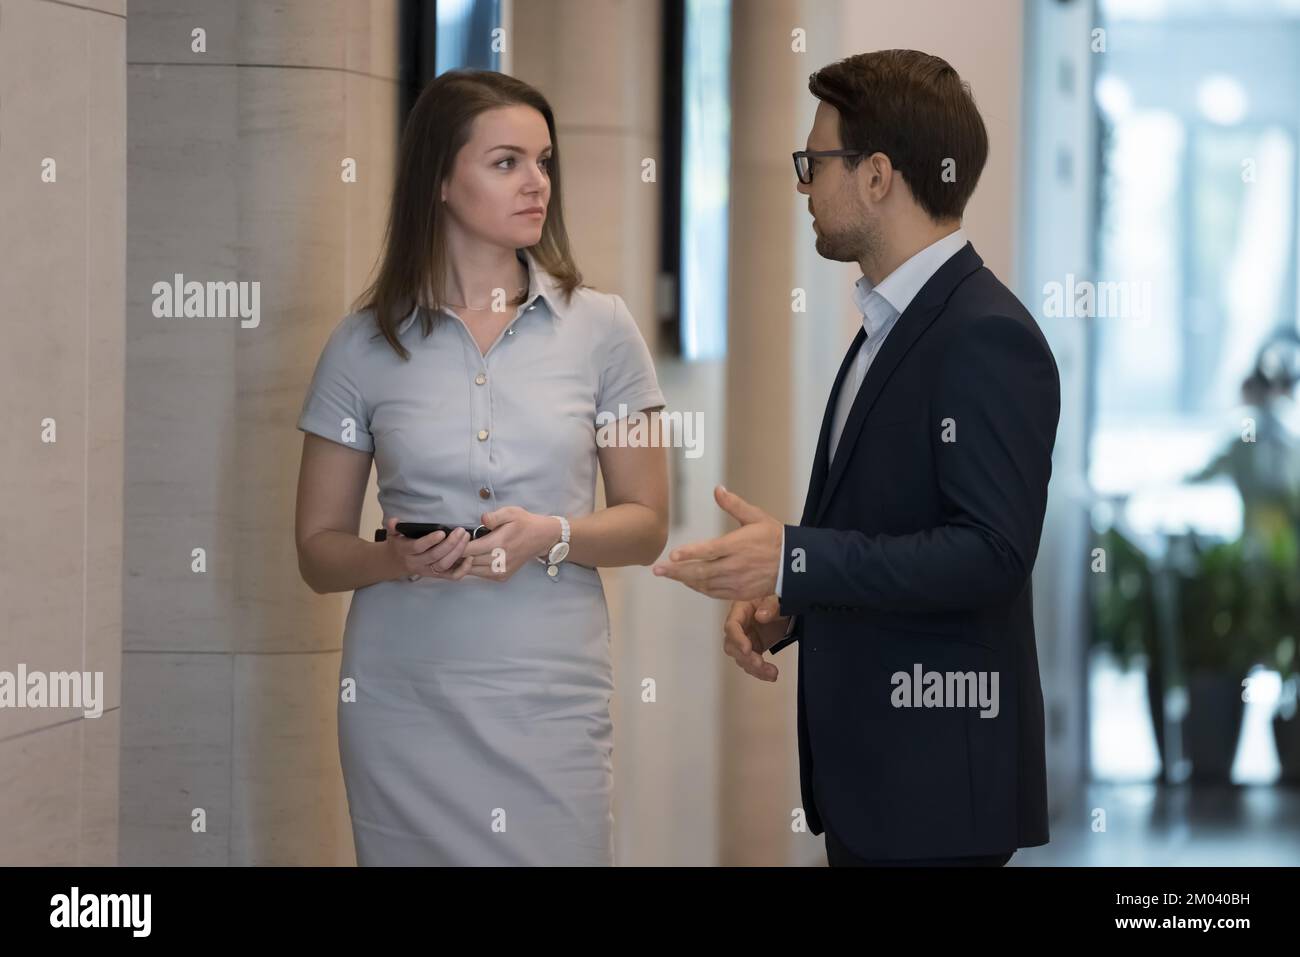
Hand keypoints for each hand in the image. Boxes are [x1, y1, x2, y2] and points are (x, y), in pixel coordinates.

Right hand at [384, 517, 473, 581]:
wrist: (396, 563)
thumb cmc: (399, 545)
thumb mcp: (393, 535)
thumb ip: (393, 527)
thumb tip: (394, 521)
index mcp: (406, 551)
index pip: (418, 547)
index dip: (430, 541)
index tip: (442, 532)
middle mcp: (418, 563)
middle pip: (435, 556)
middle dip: (450, 544)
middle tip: (461, 531)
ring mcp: (428, 570)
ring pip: (444, 565)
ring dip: (457, 552)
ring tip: (466, 538)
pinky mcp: (437, 575)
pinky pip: (451, 576)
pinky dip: (463, 570)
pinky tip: (470, 558)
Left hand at [460, 506, 560, 582]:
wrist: (541, 537)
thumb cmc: (524, 523)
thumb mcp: (511, 512)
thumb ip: (494, 516)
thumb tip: (482, 520)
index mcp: (499, 544)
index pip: (469, 550)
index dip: (456, 546)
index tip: (450, 539)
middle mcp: (499, 561)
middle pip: (468, 561)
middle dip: (456, 555)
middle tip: (447, 547)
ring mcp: (501, 571)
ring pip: (472, 571)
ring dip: (462, 563)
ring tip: (455, 553)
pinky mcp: (502, 576)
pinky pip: (480, 575)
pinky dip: (473, 568)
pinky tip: (469, 559)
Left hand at [651, 485, 781, 599]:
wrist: (794, 564)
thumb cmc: (773, 537)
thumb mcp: (756, 517)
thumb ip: (734, 505)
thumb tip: (717, 489)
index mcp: (737, 545)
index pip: (709, 551)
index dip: (690, 554)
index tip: (673, 555)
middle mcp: (735, 566)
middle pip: (701, 572)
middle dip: (677, 572)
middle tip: (658, 570)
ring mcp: (737, 582)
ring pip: (705, 584)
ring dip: (686, 580)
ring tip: (670, 574)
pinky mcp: (740, 593)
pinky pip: (714, 593)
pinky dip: (700, 588)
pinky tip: (690, 583)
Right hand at [723, 595, 786, 681]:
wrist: (786, 607)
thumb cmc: (778, 598)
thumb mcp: (778, 598)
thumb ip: (771, 605)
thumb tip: (761, 616)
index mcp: (741, 610)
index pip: (732, 625)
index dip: (737, 638)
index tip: (747, 649)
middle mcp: (740, 626)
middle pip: (732, 645)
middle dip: (745, 658)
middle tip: (760, 664)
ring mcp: (745, 638)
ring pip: (741, 658)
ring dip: (754, 668)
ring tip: (772, 673)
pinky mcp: (754, 648)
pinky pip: (751, 663)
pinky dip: (760, 672)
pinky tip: (770, 675)